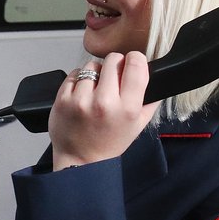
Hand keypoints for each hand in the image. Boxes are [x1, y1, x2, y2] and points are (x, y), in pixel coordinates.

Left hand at [49, 51, 159, 170]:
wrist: (80, 160)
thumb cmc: (110, 142)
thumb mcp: (138, 125)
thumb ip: (150, 100)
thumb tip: (156, 74)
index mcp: (127, 107)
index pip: (135, 64)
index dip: (135, 59)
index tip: (132, 64)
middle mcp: (104, 101)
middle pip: (113, 59)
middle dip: (115, 65)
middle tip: (113, 78)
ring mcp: (81, 100)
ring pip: (92, 65)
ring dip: (95, 73)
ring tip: (96, 90)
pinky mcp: (62, 99)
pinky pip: (74, 74)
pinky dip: (79, 80)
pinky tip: (82, 94)